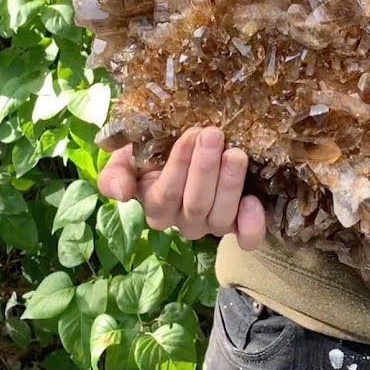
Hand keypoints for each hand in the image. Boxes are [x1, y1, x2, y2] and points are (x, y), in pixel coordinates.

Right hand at [97, 126, 266, 250]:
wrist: (183, 147)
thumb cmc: (154, 151)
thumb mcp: (127, 156)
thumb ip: (116, 173)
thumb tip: (122, 194)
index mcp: (156, 207)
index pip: (165, 195)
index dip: (178, 166)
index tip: (191, 133)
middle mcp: (183, 221)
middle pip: (195, 205)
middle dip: (205, 169)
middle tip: (213, 135)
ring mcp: (211, 223)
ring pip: (220, 218)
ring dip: (229, 185)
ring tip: (235, 154)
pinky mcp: (238, 223)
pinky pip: (244, 236)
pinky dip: (251, 225)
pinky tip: (253, 201)